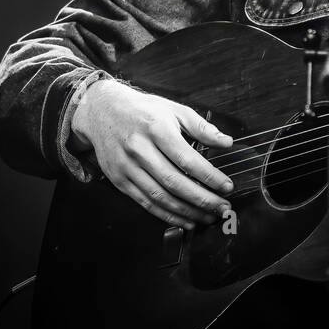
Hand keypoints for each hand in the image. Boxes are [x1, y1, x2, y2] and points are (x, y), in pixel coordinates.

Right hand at [71, 78, 234, 229]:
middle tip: (223, 207)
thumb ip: (201, 127)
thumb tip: (226, 142)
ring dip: (187, 211)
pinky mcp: (119, 180)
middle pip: (174, 182)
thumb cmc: (143, 110)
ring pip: (160, 196)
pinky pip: (145, 202)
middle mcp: (139, 149)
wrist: (102, 111)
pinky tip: (186, 220)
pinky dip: (167, 215)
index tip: (227, 186)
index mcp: (157, 129)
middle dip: (202, 199)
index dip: (209, 176)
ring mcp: (127, 167)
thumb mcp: (174, 109)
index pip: (187, 159)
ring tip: (208, 217)